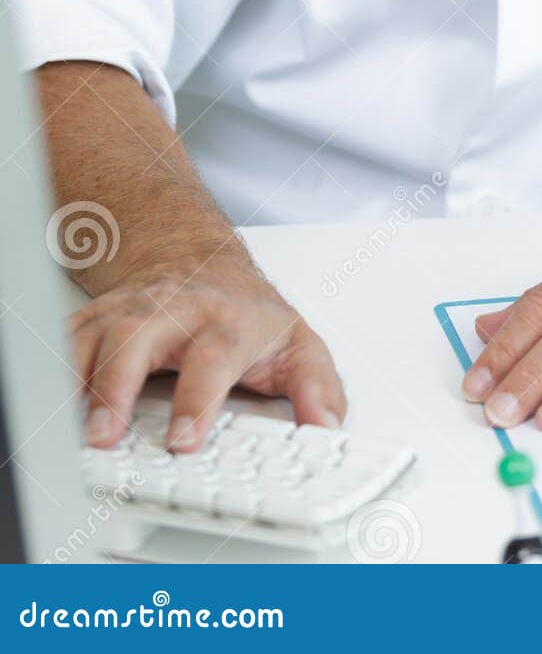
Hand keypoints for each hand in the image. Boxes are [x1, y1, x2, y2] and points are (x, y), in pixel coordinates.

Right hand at [72, 258, 345, 451]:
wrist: (203, 262)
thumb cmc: (248, 313)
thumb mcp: (297, 344)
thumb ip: (317, 388)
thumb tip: (325, 429)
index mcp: (228, 320)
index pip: (213, 356)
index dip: (197, 399)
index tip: (183, 439)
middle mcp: (176, 309)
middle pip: (141, 335)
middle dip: (119, 385)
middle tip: (106, 434)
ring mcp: (133, 308)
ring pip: (97, 334)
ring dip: (80, 378)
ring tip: (74, 425)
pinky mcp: (101, 316)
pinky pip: (70, 336)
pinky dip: (57, 365)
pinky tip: (56, 398)